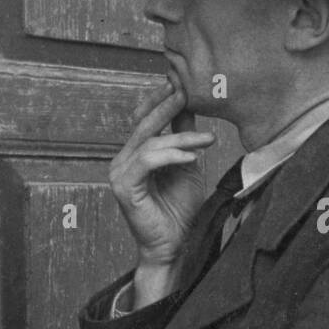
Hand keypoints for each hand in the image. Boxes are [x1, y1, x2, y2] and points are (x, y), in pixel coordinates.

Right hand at [108, 79, 216, 269]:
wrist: (176, 245)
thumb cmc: (181, 210)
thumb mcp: (187, 166)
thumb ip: (184, 138)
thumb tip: (189, 107)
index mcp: (136, 155)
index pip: (146, 120)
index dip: (161, 101)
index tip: (181, 84)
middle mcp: (123, 161)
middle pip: (145, 125)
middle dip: (167, 107)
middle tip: (186, 91)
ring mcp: (120, 174)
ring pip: (151, 143)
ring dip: (182, 139)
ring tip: (208, 140)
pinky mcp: (124, 188)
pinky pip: (147, 162)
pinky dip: (171, 156)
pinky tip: (192, 157)